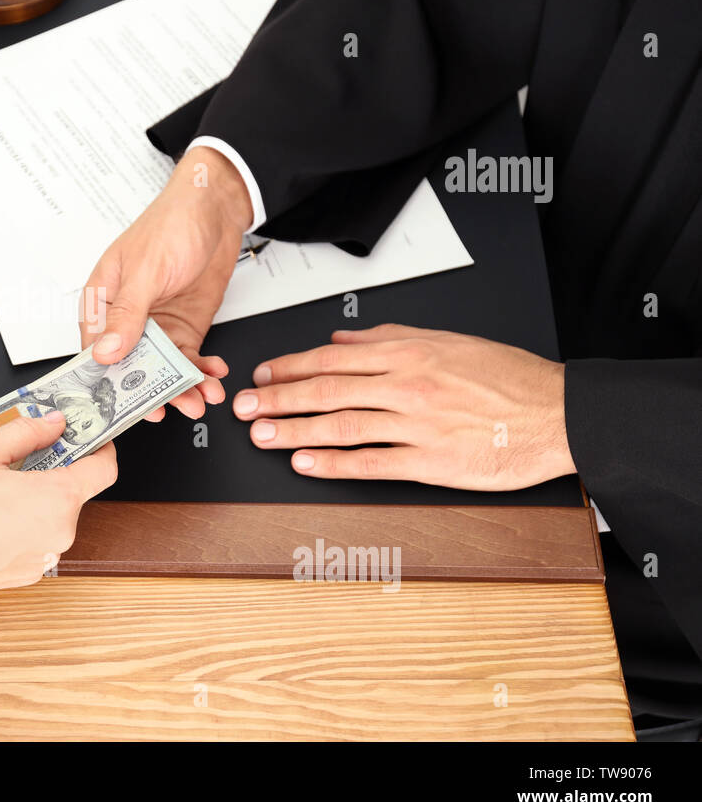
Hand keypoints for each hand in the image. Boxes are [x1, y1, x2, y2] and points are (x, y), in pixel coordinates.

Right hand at [0, 411, 116, 627]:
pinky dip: (22, 524)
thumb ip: (25, 431)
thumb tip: (53, 422)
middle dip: (51, 471)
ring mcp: (47, 555)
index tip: (85, 436)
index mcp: (57, 497)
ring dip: (34, 499)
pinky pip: (37, 537)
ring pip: (53, 514)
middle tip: (17, 460)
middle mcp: (61, 530)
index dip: (99, 447)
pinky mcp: (30, 571)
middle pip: (74, 490)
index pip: (105, 468)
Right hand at [80, 147, 249, 421]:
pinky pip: (188, 360)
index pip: (94, 349)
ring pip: (162, 369)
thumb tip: (104, 351)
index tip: (122, 405)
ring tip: (201, 398)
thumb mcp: (146, 270)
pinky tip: (213, 378)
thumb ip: (127, 314)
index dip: (107, 380)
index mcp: (103, 300)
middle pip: (131, 367)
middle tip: (170, 410)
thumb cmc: (172, 223)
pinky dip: (201, 373)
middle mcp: (127, 318)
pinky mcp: (184, 328)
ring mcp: (157, 326)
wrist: (218, 208)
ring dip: (181, 387)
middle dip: (151, 391)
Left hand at [232, 324, 576, 489]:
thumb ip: (390, 339)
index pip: (333, 358)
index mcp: (409, 353)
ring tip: (262, 436)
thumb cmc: (507, 378)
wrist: (556, 414)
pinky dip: (334, 463)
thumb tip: (343, 337)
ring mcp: (418, 424)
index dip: (290, 367)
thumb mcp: (448, 341)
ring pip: (341, 425)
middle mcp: (408, 385)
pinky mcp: (431, 461)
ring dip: (295, 431)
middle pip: (327, 390)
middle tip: (244, 408)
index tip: (262, 376)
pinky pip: (372, 462)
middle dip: (278, 399)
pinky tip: (306, 464)